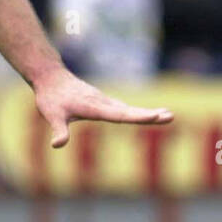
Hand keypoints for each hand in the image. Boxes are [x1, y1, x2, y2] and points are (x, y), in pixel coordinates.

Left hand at [32, 68, 172, 147]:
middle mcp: (103, 102)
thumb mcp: (51, 115)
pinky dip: (135, 112)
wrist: (49, 76)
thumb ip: (58, 130)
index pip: (120, 115)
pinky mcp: (101, 100)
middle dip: (150, 115)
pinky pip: (122, 107)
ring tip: (167, 115)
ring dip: (146, 113)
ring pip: (128, 108)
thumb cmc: (50, 97)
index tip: (156, 116)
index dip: (138, 117)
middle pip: (130, 111)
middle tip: (171, 116)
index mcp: (94, 107)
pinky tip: (144, 114)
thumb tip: (57, 145)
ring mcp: (103, 100)